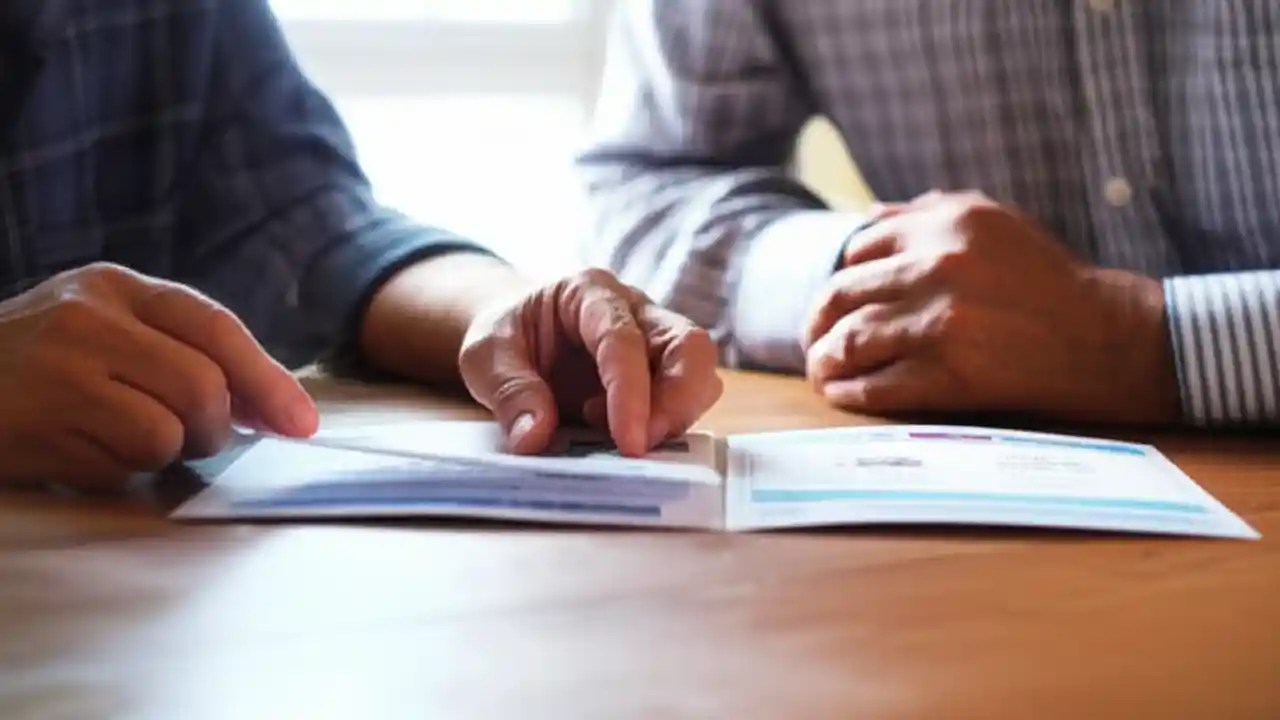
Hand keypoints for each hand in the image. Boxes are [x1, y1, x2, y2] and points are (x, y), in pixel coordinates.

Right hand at [0, 263, 316, 487]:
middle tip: (192, 437)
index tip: (301, 424)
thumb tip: (272, 408)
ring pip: (166, 435)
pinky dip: (118, 472)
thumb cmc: (40, 361)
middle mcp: (87, 320)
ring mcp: (57, 374)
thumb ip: (183, 351)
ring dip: (164, 454)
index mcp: (116, 286)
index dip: (268, 380)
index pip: (215, 328)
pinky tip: (81, 450)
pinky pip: (120, 468)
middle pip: (202, 389)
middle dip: (213, 429)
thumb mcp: (107, 327)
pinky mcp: (34, 429)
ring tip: (122, 437)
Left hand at [458, 268, 722, 455]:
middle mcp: (635, 310)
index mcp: (590, 292)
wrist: (516, 334)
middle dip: (677, 401)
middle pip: (689, 345)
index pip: (624, 338)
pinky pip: (687, 401)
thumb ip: (509, 391)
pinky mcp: (661, 376)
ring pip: (701, 373)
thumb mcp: (484, 356)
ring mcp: (655, 341)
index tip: (628, 441)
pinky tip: (624, 440)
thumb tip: (535, 438)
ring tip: (623, 443)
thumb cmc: (506, 336)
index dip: (631, 391)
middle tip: (641, 446)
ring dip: (676, 417)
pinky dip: (668, 428)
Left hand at [805, 191, 1180, 423]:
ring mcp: (940, 323)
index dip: (843, 278)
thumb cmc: (1046, 278)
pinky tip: (843, 394)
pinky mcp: (949, 375)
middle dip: (817, 322)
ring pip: (848, 341)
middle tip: (814, 340)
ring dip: (824, 361)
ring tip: (821, 371)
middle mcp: (937, 267)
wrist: (1102, 337)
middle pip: (840, 295)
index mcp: (945, 223)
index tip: (840, 301)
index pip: (858, 250)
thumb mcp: (994, 222)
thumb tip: (865, 217)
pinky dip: (850, 392)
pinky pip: (876, 385)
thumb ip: (926, 215)